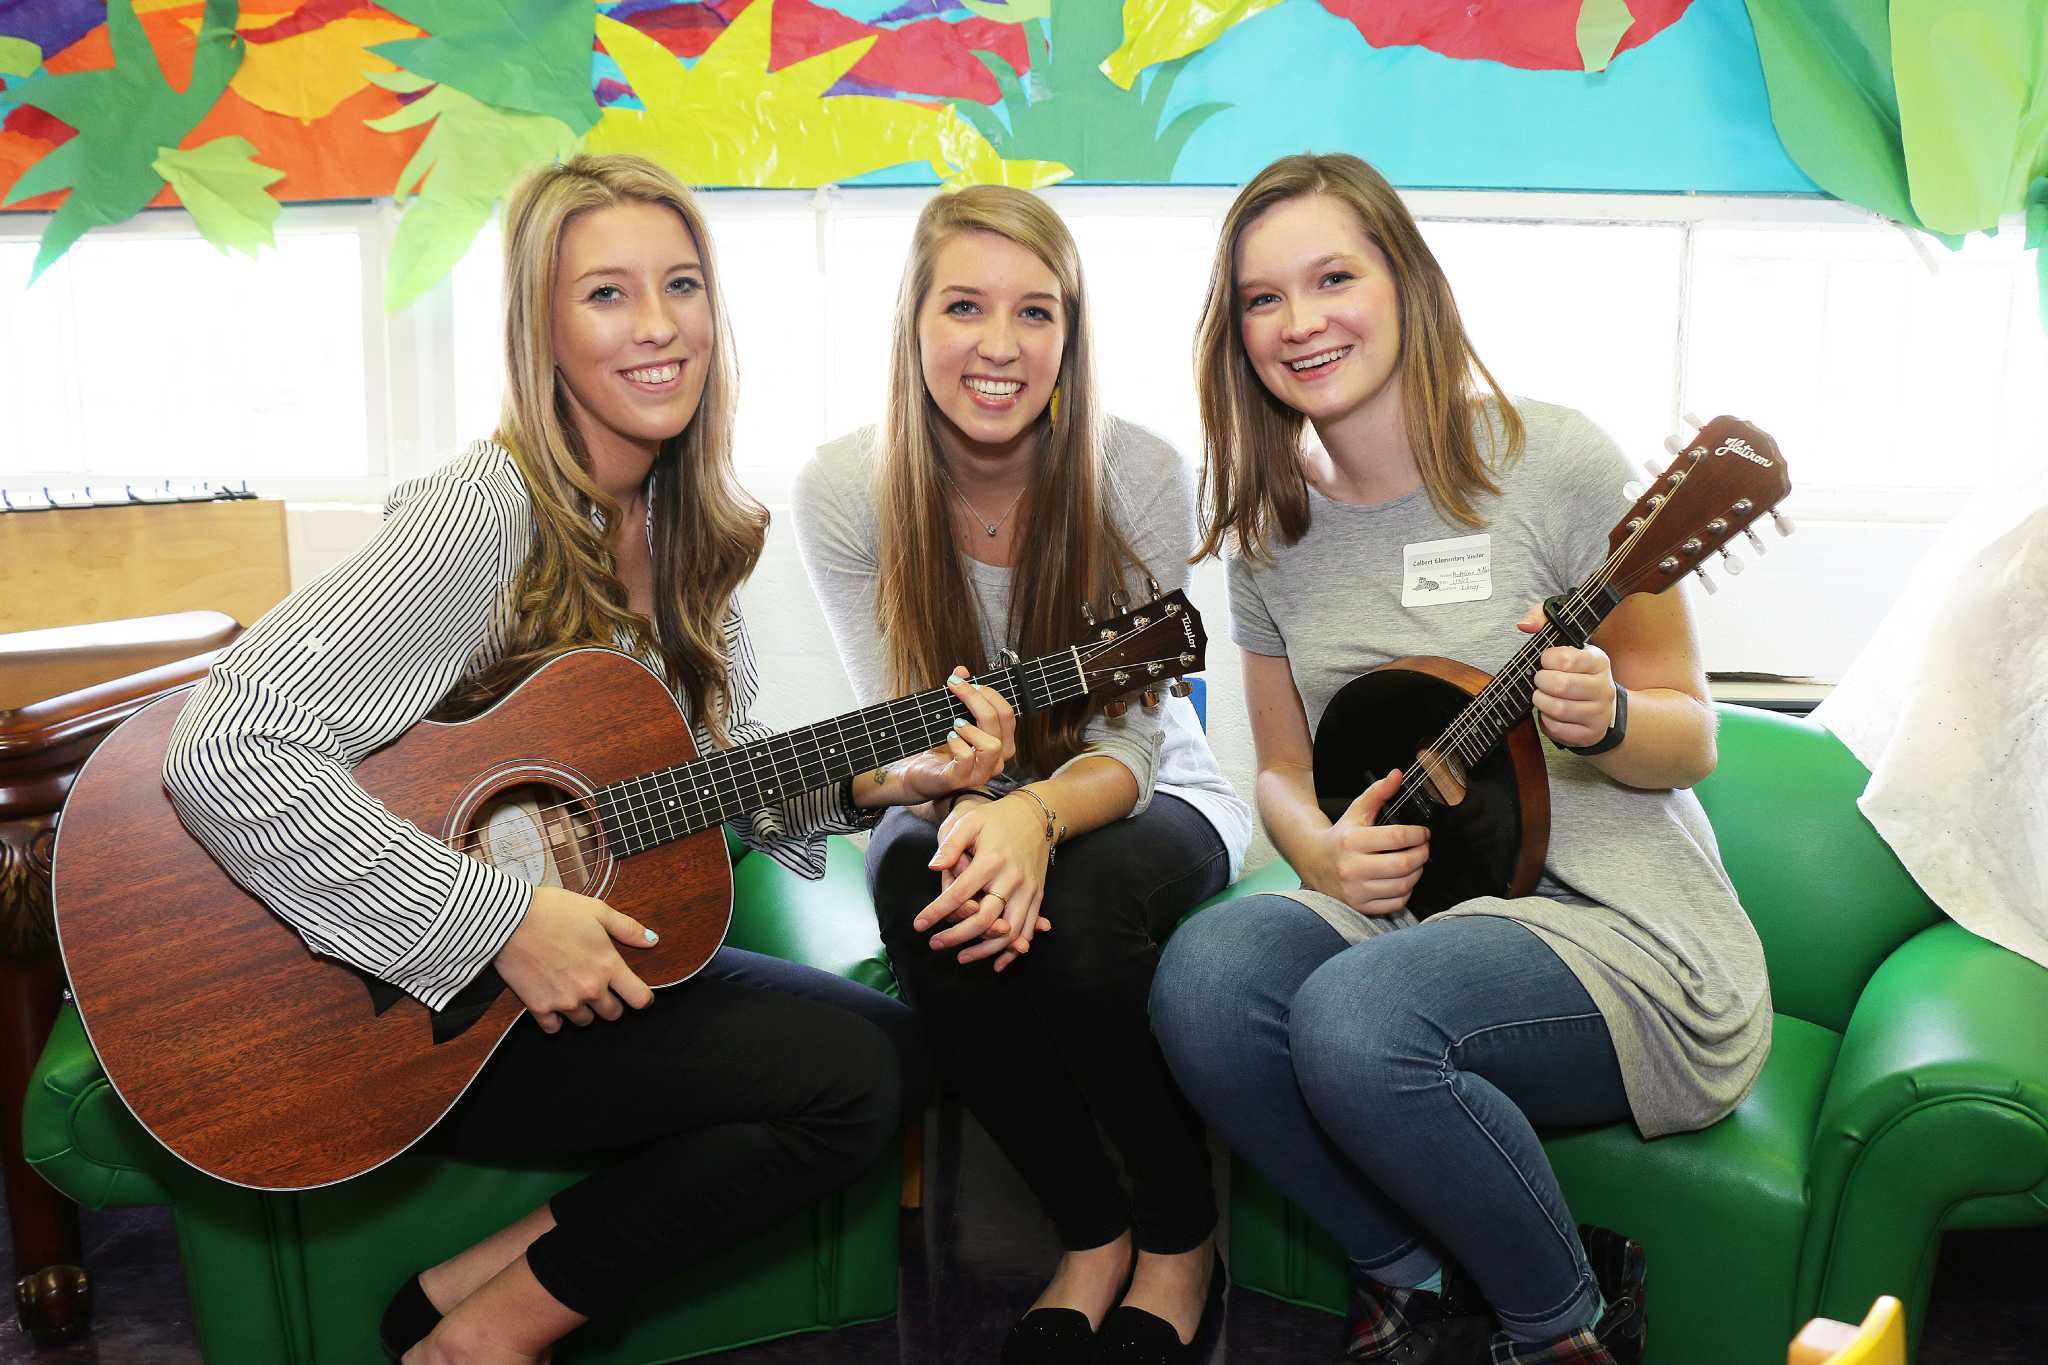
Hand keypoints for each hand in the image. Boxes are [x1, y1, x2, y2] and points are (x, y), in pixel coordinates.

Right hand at [494, 884, 657, 1032]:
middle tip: (600, 986)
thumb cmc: (554, 911)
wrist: (510, 919)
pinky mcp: (539, 1007)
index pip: (639, 998)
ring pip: (585, 1021)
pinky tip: (553, 1000)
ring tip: (574, 988)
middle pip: (613, 1014)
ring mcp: (564, 1001)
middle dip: (611, 1003)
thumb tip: (653, 941)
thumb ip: (628, 928)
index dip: (642, 998)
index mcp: (608, 965)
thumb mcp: (598, 911)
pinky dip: (556, 1019)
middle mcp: (590, 989)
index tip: (637, 993)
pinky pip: (554, 1028)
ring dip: (584, 1010)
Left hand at [896, 667, 1016, 802]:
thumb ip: (960, 695)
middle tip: (955, 686)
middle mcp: (996, 759)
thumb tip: (962, 670)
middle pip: (999, 721)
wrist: (918, 773)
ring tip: (955, 722)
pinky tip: (949, 737)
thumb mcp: (951, 717)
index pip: (1007, 713)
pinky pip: (967, 759)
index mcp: (1001, 743)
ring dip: (972, 727)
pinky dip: (957, 744)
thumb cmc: (941, 747)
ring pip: (992, 745)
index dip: (988, 692)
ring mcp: (981, 772)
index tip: (963, 680)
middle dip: (976, 698)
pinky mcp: (961, 780)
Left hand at [915, 793, 1052, 969]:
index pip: (960, 894)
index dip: (937, 911)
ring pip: (1008, 932)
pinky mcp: (1038, 896)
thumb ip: (951, 845)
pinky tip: (996, 963)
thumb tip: (933, 868)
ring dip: (984, 950)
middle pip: (984, 919)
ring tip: (961, 957)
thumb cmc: (996, 819)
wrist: (1036, 816)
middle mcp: (1011, 879)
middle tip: (935, 944)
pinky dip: (1013, 951)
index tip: (919, 925)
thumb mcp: (970, 822)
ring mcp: (1028, 890)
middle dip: (957, 936)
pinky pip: (1027, 930)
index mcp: (991, 861)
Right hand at [1313, 769, 1428, 916]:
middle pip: (1403, 864)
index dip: (1419, 834)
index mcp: (1351, 840)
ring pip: (1402, 885)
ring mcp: (1355, 890)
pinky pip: (1395, 903)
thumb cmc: (1342, 836)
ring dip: (1417, 873)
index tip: (1423, 833)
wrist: (1314, 862)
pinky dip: (1405, 892)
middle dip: (1422, 854)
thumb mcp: (1356, 811)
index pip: (1398, 836)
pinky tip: (1403, 880)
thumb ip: (1378, 792)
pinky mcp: (1358, 906)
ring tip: (1415, 863)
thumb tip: (1398, 774)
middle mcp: (1351, 867)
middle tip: (1424, 848)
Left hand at [1517, 603, 1617, 747]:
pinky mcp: (1591, 734)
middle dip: (1541, 682)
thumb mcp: (1568, 645)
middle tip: (1540, 680)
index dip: (1547, 660)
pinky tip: (1549, 713)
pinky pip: (1558, 729)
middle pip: (1560, 686)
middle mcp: (1604, 687)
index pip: (1567, 659)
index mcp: (1599, 661)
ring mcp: (1599, 713)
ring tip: (1542, 696)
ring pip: (1558, 709)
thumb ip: (1544, 622)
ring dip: (1541, 702)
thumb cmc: (1578, 673)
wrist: (1602, 709)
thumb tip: (1525, 625)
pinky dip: (1546, 721)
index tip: (1545, 661)